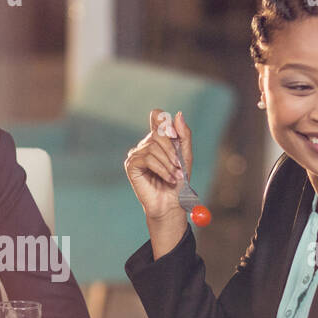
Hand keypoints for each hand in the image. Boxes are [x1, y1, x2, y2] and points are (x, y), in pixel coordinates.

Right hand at [124, 109, 192, 223]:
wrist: (171, 203)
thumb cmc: (178, 181)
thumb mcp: (185, 155)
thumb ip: (183, 135)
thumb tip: (178, 114)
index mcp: (157, 139)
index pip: (157, 116)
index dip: (165, 122)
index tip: (175, 136)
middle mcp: (145, 144)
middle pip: (157, 133)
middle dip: (172, 151)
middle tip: (179, 167)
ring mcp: (136, 154)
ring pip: (153, 147)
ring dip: (168, 164)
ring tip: (174, 177)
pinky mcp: (131, 165)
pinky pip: (147, 159)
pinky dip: (161, 169)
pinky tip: (167, 178)